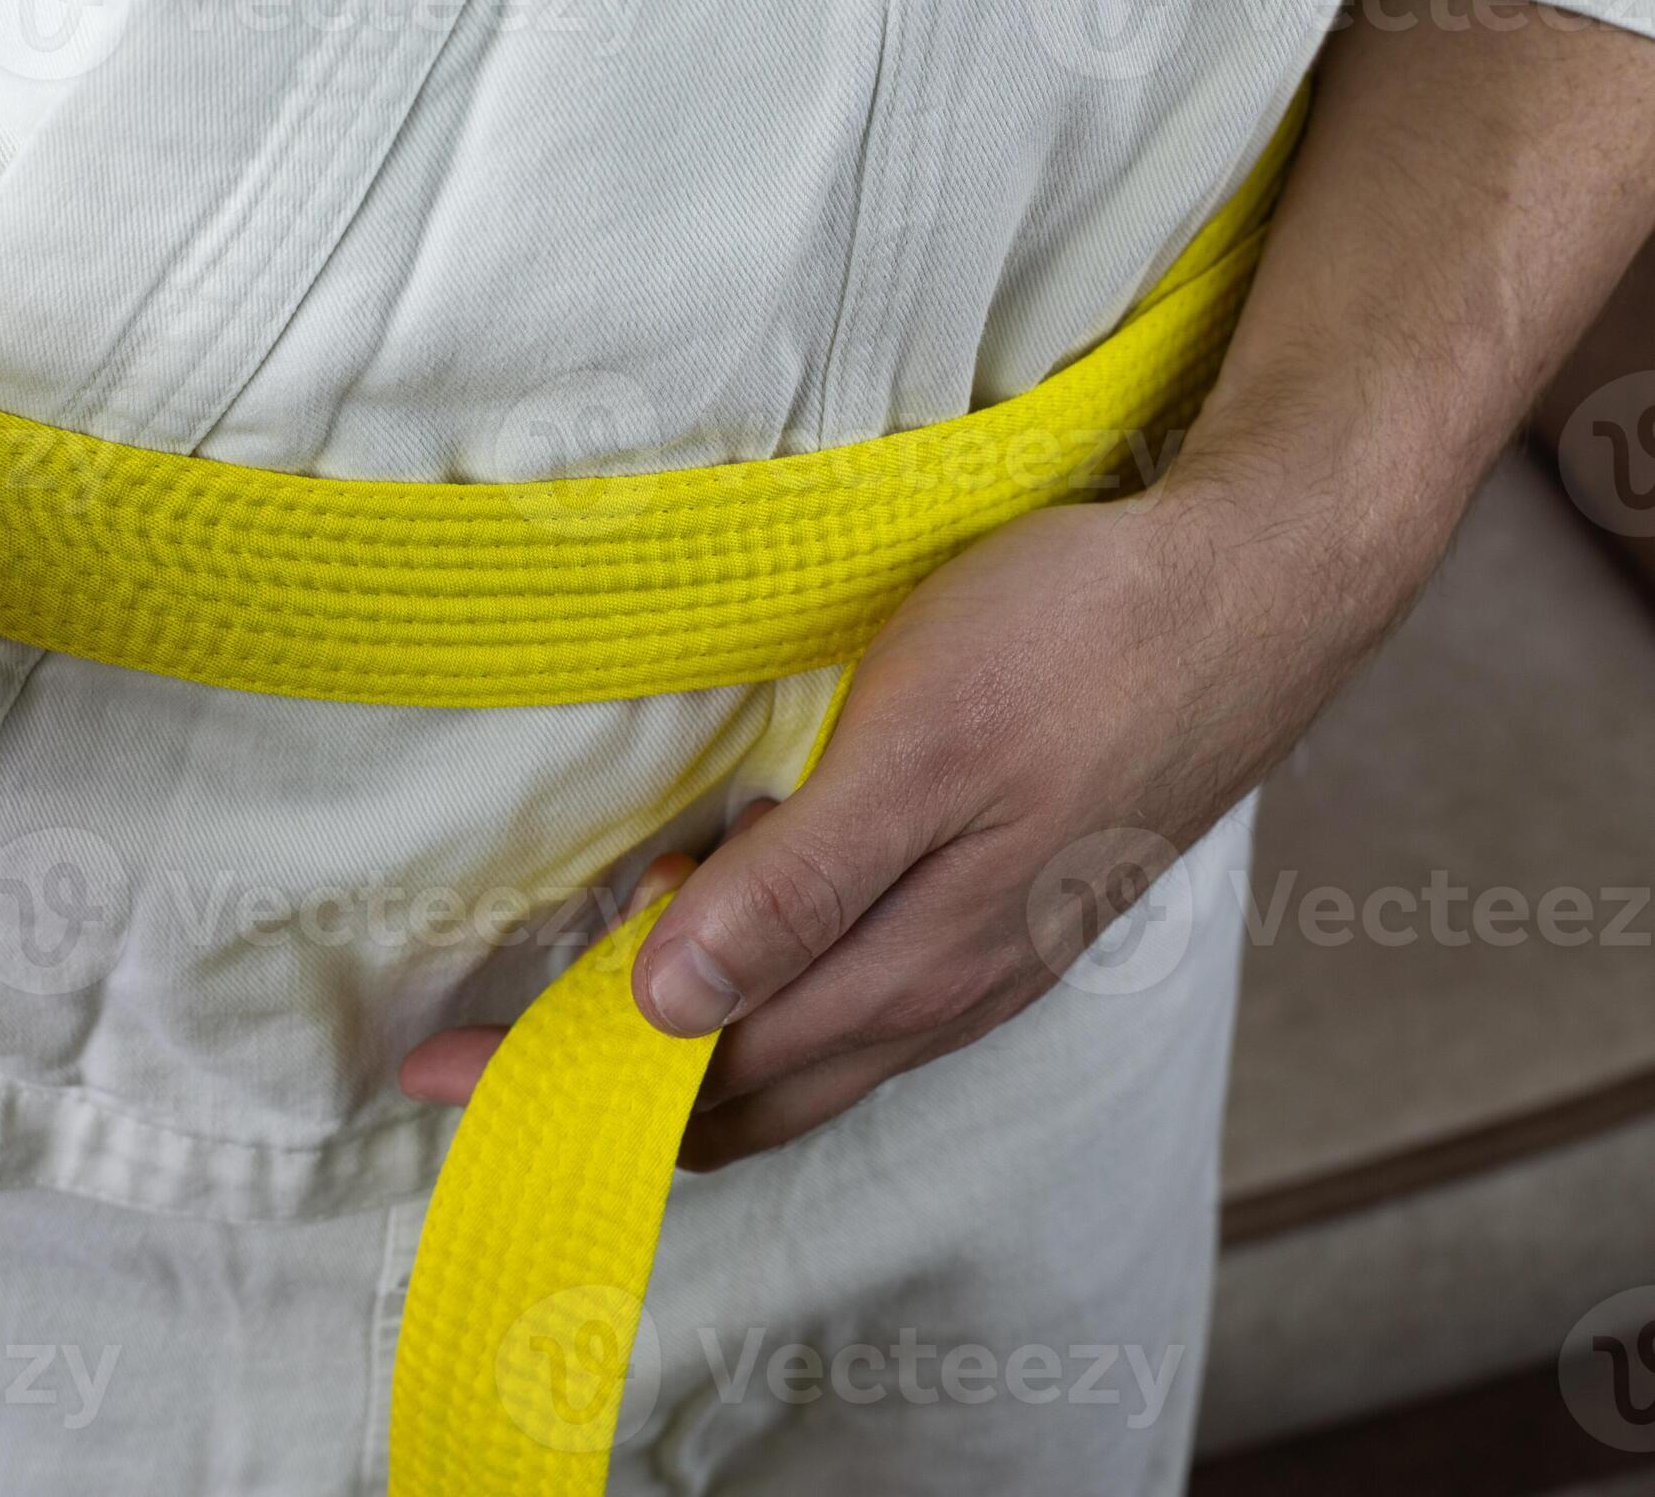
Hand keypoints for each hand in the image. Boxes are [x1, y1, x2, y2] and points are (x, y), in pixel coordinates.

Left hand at [400, 482, 1387, 1168]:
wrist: (1253, 590)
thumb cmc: (1076, 644)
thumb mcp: (915, 746)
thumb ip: (795, 887)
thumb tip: (664, 1006)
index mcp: (909, 967)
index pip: (699, 1079)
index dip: (559, 1084)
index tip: (433, 1074)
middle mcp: (942, 990)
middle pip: (745, 1097)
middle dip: (602, 1092)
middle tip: (475, 1057)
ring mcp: (981, 956)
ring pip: (803, 1057)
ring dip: (684, 1060)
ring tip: (574, 1008)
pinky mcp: (1004, 907)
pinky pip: (855, 1003)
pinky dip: (761, 1007)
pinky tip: (724, 943)